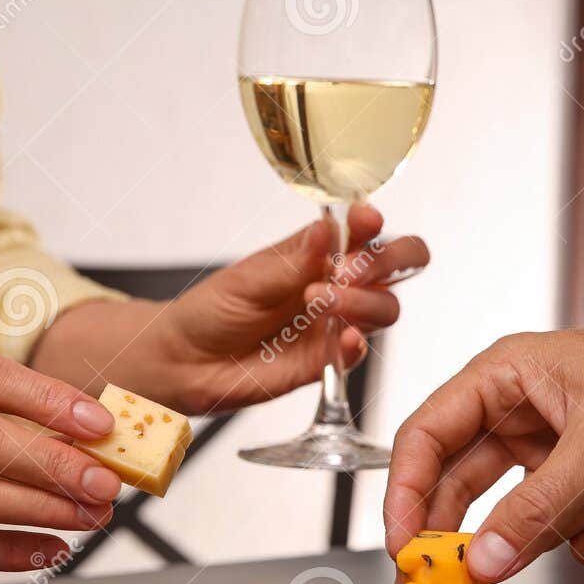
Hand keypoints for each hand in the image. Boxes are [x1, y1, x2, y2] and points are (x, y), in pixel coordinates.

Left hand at [153, 204, 427, 412]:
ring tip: (321, 302)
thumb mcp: (248, 278)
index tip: (364, 222)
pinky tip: (343, 338)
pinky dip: (357, 343)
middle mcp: (337, 285)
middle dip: (388, 261)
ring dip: (365, 301)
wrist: (187, 362)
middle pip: (396, 267)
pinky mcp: (328, 362)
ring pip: (385, 309)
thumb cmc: (213, 310)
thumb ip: (293, 260)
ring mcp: (336, 324)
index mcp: (319, 253)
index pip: (366, 231)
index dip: (373, 223)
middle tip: (351, 271)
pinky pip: (358, 352)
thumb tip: (327, 230)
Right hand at [384, 311, 583, 580]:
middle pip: (466, 487)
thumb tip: (480, 564)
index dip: (406, 494)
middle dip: (467, 536)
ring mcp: (566, 456)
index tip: (404, 549)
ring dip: (561, 526)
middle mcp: (526, 418)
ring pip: (527, 520)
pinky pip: (579, 533)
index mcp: (506, 381)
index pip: (427, 438)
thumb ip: (535, 509)